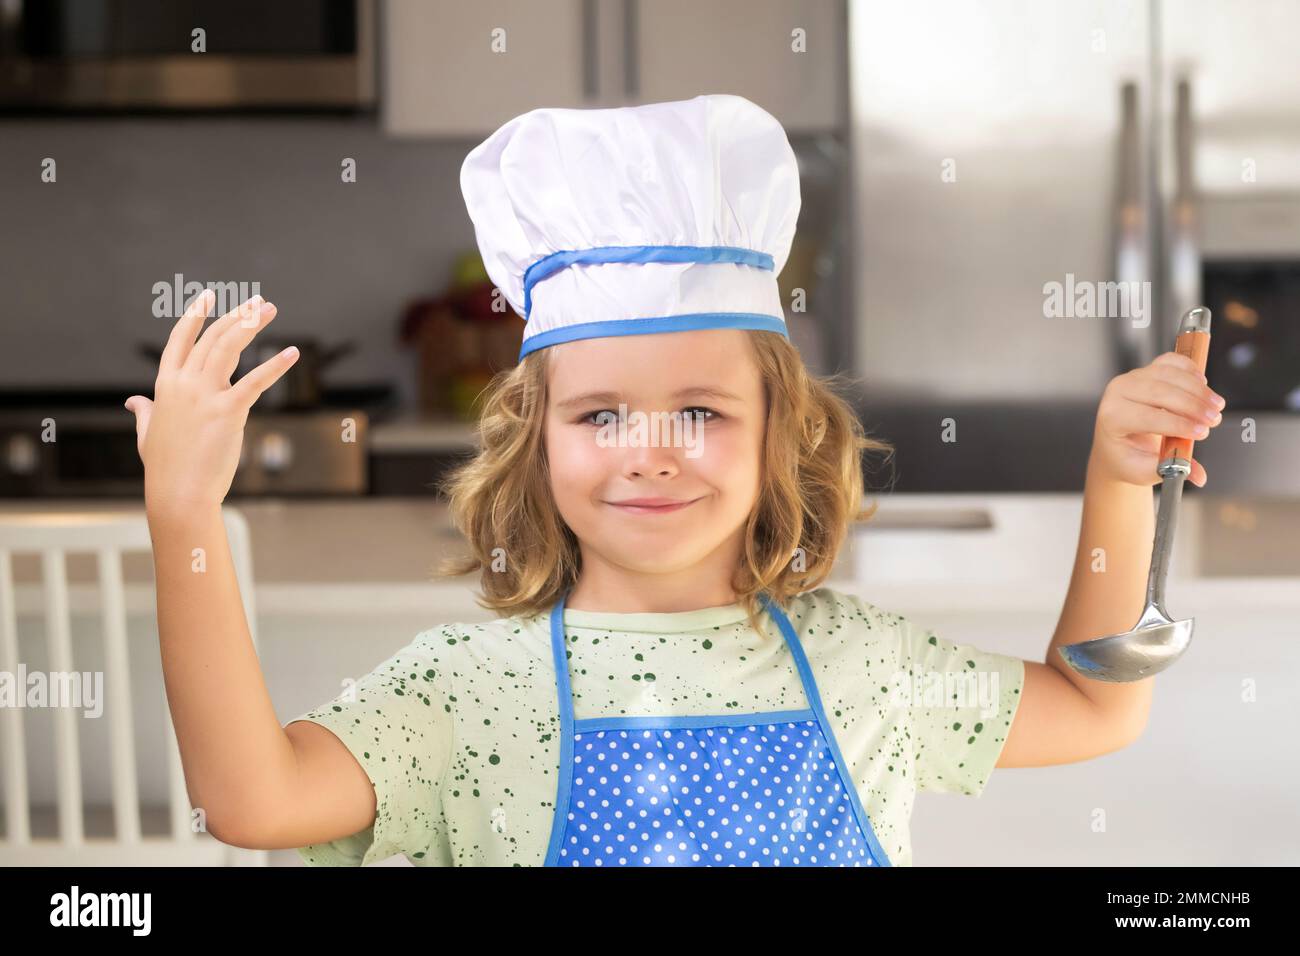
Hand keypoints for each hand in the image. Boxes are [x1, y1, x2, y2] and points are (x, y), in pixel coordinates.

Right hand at [124, 288, 298, 514]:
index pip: (179, 341)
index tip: (209, 296)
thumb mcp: (147, 434)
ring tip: (270, 309)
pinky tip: (293, 353)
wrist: (178, 493)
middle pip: (212, 338)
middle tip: (259, 301)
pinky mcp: (228, 411)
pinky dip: (276, 365)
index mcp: (165, 386)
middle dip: (237, 315)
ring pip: (228, 347)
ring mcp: (204, 396)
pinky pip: (255, 381)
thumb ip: (143, 412)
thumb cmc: (165, 468)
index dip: (194, 316)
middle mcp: (183, 384)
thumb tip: (132, 401)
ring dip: (251, 324)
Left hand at [1090, 350, 1224, 487]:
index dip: (1177, 424)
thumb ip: (1171, 470)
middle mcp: (1118, 393)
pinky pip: (1171, 361)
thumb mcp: (1144, 471)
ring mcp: (1132, 378)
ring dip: (1197, 389)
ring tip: (1216, 407)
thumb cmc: (1129, 457)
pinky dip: (1190, 369)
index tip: (1203, 432)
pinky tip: (1204, 385)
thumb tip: (1199, 476)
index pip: (1147, 417)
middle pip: (1159, 392)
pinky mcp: (1146, 370)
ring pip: (1168, 374)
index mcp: (1112, 418)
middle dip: (1192, 405)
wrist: (1119, 443)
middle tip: (1215, 420)